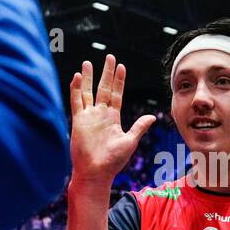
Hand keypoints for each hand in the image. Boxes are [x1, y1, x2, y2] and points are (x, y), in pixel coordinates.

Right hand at [69, 55, 155, 186]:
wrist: (96, 172)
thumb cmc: (113, 161)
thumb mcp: (130, 141)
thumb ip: (139, 127)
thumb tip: (153, 117)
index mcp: (113, 118)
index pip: (116, 94)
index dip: (119, 80)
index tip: (121, 66)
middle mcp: (100, 114)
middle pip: (103, 88)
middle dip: (106, 73)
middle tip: (109, 57)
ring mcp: (88, 117)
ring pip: (87, 92)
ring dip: (87, 78)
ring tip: (87, 63)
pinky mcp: (78, 121)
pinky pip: (76, 102)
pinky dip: (75, 89)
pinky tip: (76, 77)